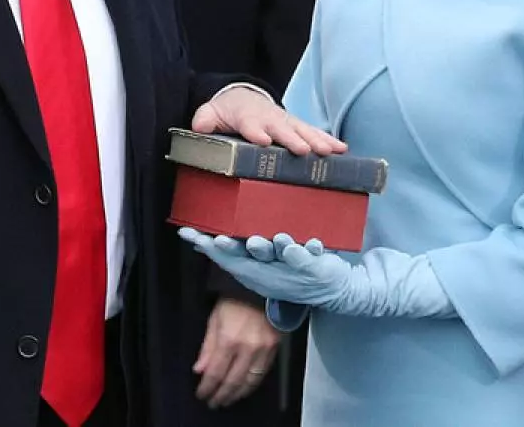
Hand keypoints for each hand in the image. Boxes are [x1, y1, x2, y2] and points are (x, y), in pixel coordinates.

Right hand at [180, 230, 455, 320]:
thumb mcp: (263, 264)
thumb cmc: (293, 269)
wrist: (337, 290)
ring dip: (266, 248)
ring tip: (258, 239)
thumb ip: (236, 249)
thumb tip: (205, 236)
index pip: (224, 258)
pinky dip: (300, 249)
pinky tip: (294, 241)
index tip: (187, 232)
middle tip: (215, 239)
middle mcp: (268, 273)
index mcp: (254, 270)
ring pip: (275, 257)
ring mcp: (290, 271)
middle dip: (230, 250)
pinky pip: (305, 257)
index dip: (205, 246)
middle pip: (245, 260)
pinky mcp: (314, 268)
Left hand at [191, 87, 345, 156]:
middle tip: (302, 150)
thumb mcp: (211, 113)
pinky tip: (342, 149)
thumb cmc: (228, 111)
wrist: (243, 97)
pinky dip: (328, 140)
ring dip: (316, 140)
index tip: (263, 140)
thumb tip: (200, 126)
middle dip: (292, 138)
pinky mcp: (297, 126)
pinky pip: (314, 132)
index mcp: (247, 116)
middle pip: (282, 128)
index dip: (256, 131)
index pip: (250, 124)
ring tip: (329, 152)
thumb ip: (205, 119)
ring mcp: (286, 121)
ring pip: (302, 130)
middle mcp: (270, 118)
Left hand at [192, 298, 279, 408]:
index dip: (207, 388)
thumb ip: (207, 347)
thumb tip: (200, 370)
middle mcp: (247, 348)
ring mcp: (263, 349)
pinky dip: (253, 384)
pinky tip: (245, 387)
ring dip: (237, 394)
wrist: (262, 286)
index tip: (202, 394)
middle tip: (214, 402)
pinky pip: (263, 373)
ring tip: (228, 399)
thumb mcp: (215, 319)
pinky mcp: (275, 348)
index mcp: (228, 340)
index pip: (216, 373)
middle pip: (233, 381)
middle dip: (222, 395)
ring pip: (250, 381)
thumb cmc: (234, 298)